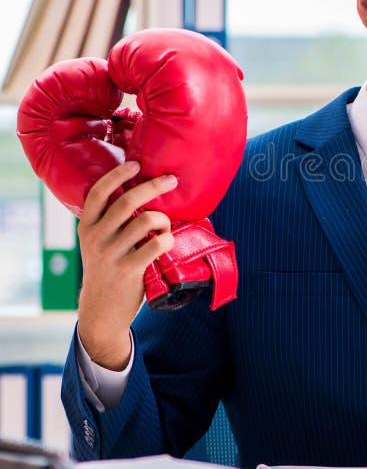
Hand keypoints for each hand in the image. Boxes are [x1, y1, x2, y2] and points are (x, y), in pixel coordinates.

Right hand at [76, 161, 177, 370]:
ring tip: (165, 227)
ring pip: (146, 220)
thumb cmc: (107, 270)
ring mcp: (111, 254)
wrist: (101, 311)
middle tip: (171, 180)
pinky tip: (167, 242)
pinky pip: (157, 244)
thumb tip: (140, 193)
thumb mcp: (97, 244)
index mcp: (86, 227)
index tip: (135, 164)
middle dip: (153, 186)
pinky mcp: (129, 269)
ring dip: (164, 219)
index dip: (117, 175)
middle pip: (128, 201)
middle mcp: (96, 237)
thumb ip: (110, 222)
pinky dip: (168, 238)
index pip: (98, 192)